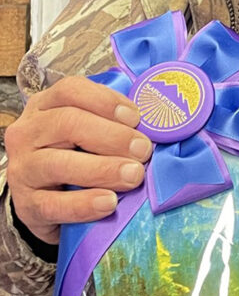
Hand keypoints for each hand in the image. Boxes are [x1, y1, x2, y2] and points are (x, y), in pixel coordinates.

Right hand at [2, 76, 148, 245]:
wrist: (45, 202)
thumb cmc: (76, 158)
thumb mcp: (88, 134)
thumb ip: (114, 125)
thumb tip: (158, 126)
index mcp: (45, 109)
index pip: (70, 91)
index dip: (106, 101)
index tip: (136, 117)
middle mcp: (28, 134)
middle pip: (67, 123)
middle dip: (112, 136)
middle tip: (144, 150)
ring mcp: (23, 169)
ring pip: (58, 163)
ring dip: (102, 169)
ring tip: (134, 176)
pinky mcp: (27, 204)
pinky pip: (53, 204)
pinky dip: (84, 204)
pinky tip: (109, 203)